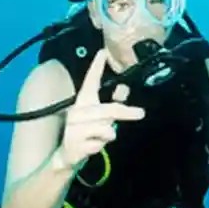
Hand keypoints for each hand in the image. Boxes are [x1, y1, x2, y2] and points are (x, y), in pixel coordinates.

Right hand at [57, 49, 144, 169]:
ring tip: (100, 137)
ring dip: (109, 135)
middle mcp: (77, 112)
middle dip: (127, 112)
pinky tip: (91, 146)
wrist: (67, 155)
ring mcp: (75, 127)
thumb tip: (124, 89)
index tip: (103, 52)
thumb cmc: (87, 133)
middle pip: (108, 109)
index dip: (96, 67)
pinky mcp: (76, 143)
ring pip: (106, 129)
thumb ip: (112, 105)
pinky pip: (100, 143)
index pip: (90, 81)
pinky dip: (100, 146)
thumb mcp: (101, 118)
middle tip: (141, 113)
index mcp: (83, 102)